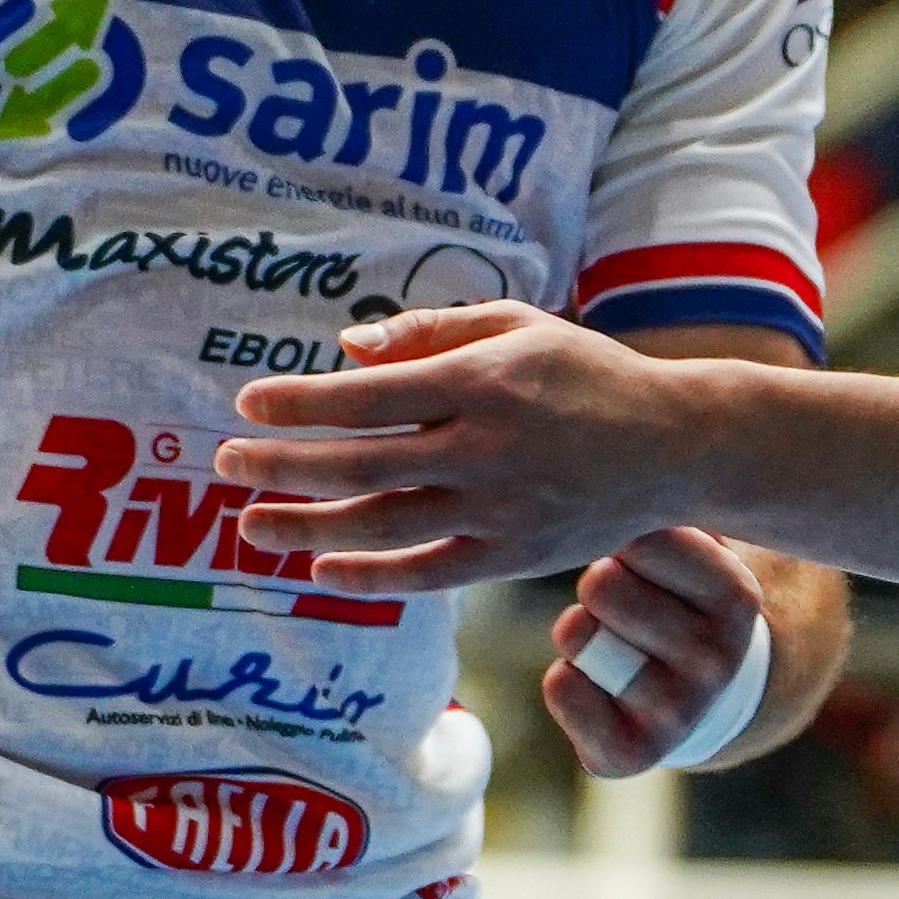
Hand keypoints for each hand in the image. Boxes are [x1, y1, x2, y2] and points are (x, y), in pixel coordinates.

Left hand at [218, 300, 713, 595]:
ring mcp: (500, 509)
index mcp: (483, 381)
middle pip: (361, 464)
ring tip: (251, 526)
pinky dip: (371, 574)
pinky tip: (321, 568)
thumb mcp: (516, 324)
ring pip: (384, 526)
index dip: (300, 402)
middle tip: (225, 466)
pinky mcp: (513, 555)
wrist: (673, 445)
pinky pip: (428, 574)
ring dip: (307, 528)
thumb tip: (346, 350)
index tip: (248, 404)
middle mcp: (487, 449)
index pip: (369, 396)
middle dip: (283, 467)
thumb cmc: (584, 373)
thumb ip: (430, 331)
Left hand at [542, 525, 766, 776]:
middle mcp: (714, 659)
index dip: (625, 539)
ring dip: (578, 630)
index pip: (643, 536)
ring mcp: (675, 712)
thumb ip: (670, 506)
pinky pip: (560, 688)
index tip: (638, 553)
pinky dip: (565, 678)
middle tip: (618, 599)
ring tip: (608, 639)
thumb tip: (621, 466)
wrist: (710, 701)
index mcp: (736, 597)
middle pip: (600, 583)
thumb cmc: (685, 600)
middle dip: (598, 582)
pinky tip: (596, 682)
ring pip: (576, 633)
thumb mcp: (702, 545)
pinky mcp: (631, 754)